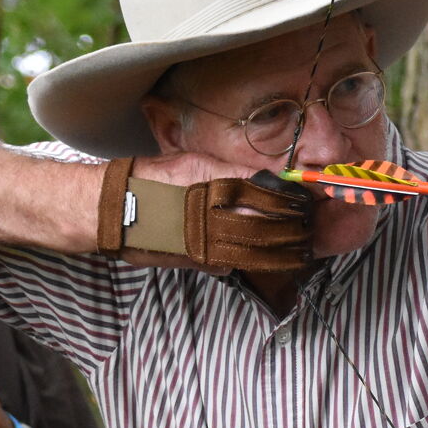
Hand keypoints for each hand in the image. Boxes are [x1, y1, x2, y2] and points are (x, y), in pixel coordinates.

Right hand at [110, 151, 309, 273]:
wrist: (116, 210)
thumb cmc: (153, 178)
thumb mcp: (195, 163)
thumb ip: (232, 172)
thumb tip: (268, 178)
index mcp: (217, 188)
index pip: (269, 195)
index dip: (293, 200)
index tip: (309, 200)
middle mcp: (216, 218)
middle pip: (269, 226)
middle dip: (295, 228)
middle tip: (312, 227)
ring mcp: (210, 245)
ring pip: (258, 251)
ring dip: (285, 251)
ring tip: (304, 248)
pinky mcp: (202, 262)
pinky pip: (237, 263)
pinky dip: (258, 262)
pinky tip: (276, 261)